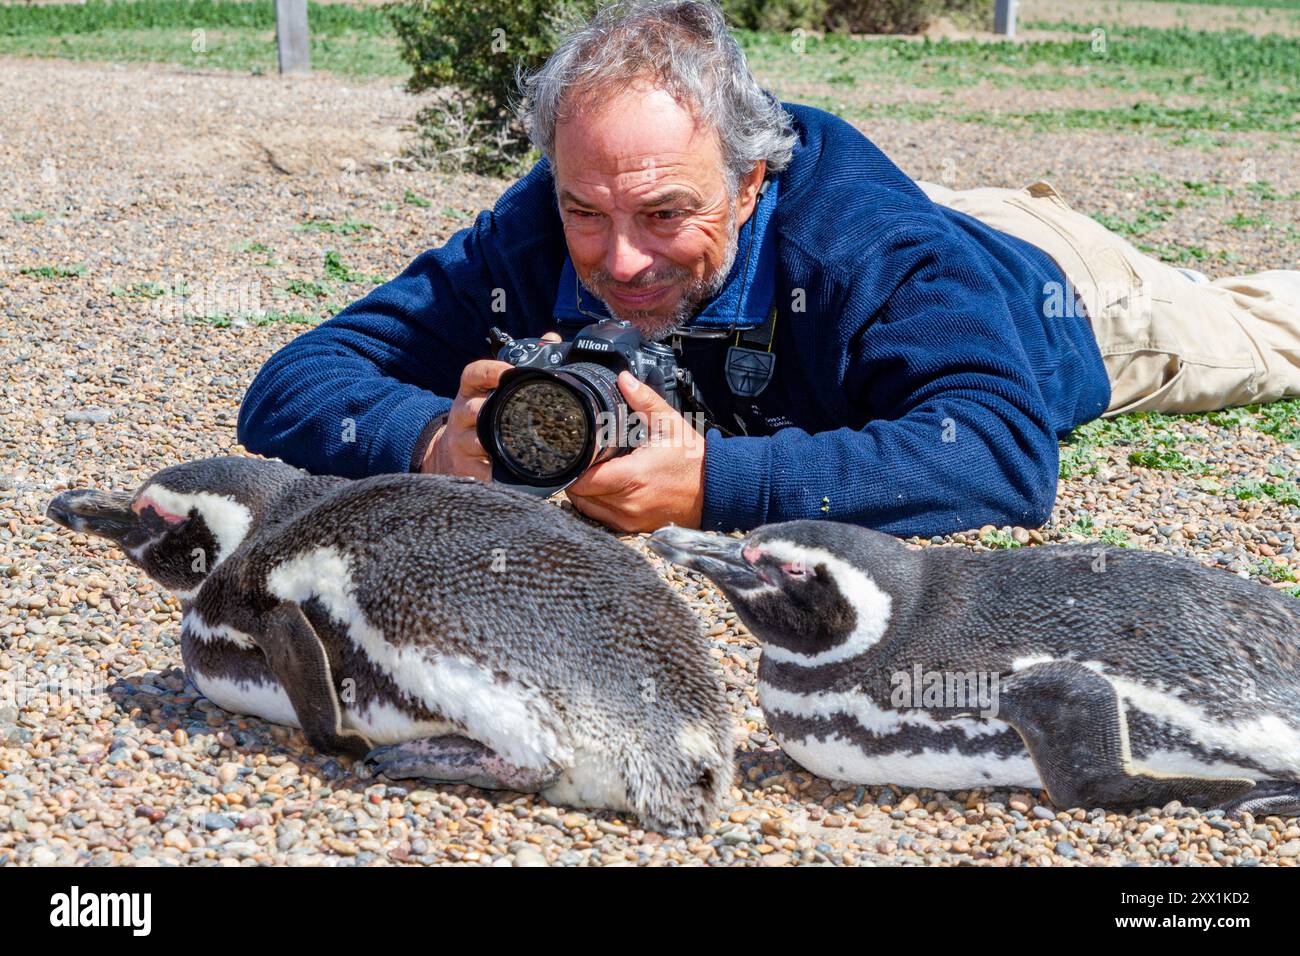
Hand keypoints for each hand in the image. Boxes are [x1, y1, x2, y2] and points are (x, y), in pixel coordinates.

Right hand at [420, 332, 561, 478]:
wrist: (449, 452)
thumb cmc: (482, 416)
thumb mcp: (493, 389)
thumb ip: (522, 364)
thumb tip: (551, 338)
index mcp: (470, 391)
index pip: (472, 375)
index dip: (487, 371)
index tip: (506, 370)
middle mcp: (462, 414)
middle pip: (473, 409)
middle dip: (493, 411)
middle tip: (520, 413)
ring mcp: (460, 441)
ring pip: (476, 441)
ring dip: (496, 444)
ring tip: (519, 446)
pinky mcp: (464, 467)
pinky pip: (481, 471)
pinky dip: (496, 474)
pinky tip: (513, 476)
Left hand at [565, 371, 705, 532]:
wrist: (714, 490)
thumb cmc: (693, 461)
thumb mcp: (670, 424)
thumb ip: (644, 400)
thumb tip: (624, 380)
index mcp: (633, 477)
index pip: (583, 479)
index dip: (573, 465)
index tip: (576, 452)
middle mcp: (628, 503)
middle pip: (580, 494)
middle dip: (577, 475)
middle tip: (585, 458)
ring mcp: (630, 519)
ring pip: (587, 508)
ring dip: (585, 491)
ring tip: (594, 472)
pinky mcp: (633, 528)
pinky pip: (601, 517)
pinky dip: (597, 503)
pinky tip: (606, 487)